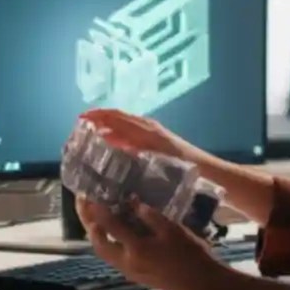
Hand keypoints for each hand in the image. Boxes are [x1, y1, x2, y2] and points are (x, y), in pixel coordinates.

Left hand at [75, 195, 225, 289]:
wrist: (201, 283)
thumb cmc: (190, 254)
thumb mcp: (173, 229)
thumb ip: (151, 216)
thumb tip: (134, 203)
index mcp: (137, 248)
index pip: (110, 227)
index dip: (98, 211)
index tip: (89, 197)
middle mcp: (127, 262)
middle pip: (98, 244)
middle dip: (89, 225)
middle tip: (85, 208)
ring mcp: (130, 271)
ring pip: (104, 254)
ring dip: (96, 237)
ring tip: (94, 220)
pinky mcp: (135, 276)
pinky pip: (114, 259)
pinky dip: (108, 245)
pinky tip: (113, 235)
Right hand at [79, 108, 201, 161]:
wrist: (210, 174)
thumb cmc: (184, 170)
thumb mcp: (154, 160)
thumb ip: (130, 149)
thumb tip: (106, 139)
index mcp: (146, 130)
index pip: (116, 116)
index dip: (97, 115)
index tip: (79, 119)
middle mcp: (149, 127)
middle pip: (119, 117)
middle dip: (99, 119)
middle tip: (80, 130)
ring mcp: (155, 133)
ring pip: (125, 125)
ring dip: (108, 127)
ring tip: (91, 138)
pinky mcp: (159, 142)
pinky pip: (133, 133)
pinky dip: (119, 136)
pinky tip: (113, 147)